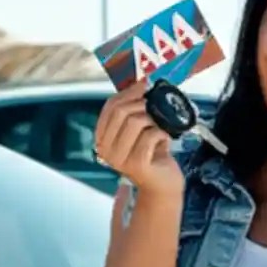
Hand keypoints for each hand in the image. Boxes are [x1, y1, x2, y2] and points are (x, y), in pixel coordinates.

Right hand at [94, 80, 183, 195]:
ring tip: (159, 128)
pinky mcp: (136, 164)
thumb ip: (135, 109)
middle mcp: (106, 150)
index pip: (109, 107)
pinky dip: (161, 133)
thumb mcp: (140, 130)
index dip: (128, 93)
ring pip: (135, 122)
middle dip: (142, 104)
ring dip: (153, 120)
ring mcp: (119, 159)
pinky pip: (150, 136)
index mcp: (103, 138)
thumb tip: (141, 82)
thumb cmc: (152, 155)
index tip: (144, 86)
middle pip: (120, 112)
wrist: (162, 185)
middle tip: (156, 107)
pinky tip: (163, 140)